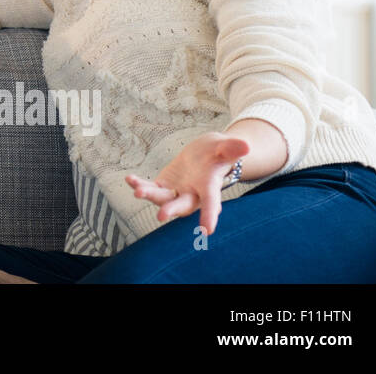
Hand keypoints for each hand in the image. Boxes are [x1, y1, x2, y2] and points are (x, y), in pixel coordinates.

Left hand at [125, 133, 247, 235]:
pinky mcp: (164, 186)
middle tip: (161, 215)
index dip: (210, 215)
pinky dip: (139, 184)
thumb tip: (246, 145)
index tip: (208, 230)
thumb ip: (232, 148)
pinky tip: (129, 179)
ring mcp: (177, 191)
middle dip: (171, 210)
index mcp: (210, 187)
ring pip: (163, 198)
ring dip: (149, 195)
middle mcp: (193, 194)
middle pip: (182, 205)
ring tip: (137, 190)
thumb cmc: (218, 151)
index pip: (212, 202)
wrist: (207, 154)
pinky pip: (151, 187)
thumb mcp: (225, 147)